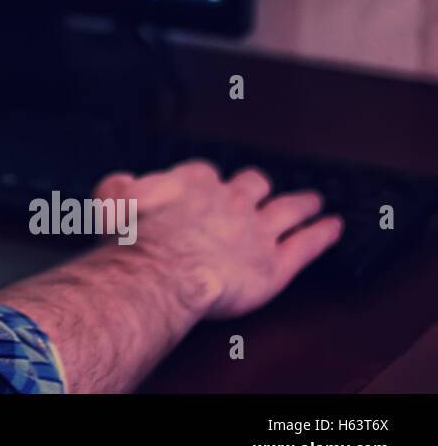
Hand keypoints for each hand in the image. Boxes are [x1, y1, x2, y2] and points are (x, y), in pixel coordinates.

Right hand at [93, 160, 343, 318]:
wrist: (160, 270)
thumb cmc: (134, 239)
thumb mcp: (111, 201)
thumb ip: (117, 188)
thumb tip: (120, 183)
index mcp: (192, 184)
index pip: (205, 175)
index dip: (207, 182)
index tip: (206, 185)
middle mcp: (229, 201)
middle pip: (252, 185)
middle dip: (257, 186)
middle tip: (262, 187)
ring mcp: (256, 231)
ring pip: (287, 210)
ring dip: (302, 203)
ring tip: (313, 200)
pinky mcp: (274, 264)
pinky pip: (306, 245)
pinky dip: (322, 234)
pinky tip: (333, 227)